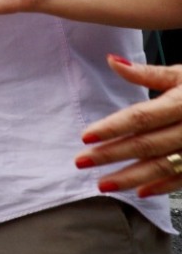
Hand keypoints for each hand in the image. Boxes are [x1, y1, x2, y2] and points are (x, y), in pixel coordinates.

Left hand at [77, 58, 181, 197]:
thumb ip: (147, 73)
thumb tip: (111, 60)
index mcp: (181, 102)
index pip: (140, 117)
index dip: (111, 128)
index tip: (85, 137)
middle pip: (146, 144)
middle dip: (111, 155)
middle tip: (81, 163)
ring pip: (162, 165)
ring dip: (131, 177)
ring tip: (103, 185)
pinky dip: (163, 186)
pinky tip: (140, 192)